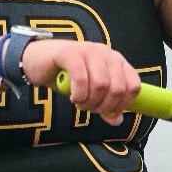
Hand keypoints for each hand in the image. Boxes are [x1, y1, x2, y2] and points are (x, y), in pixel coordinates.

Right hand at [22, 38, 138, 125]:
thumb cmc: (67, 76)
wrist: (38, 60)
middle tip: (90, 109)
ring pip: (100, 84)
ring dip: (90, 101)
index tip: (108, 113)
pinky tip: (73, 96)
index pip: (133, 85)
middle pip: (117, 88)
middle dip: (104, 106)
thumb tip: (116, 121)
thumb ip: (105, 104)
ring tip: (80, 103)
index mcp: (116, 60)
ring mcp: (88, 50)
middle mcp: (106, 53)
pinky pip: (81, 78)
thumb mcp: (91, 91)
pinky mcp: (70, 53)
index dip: (123, 104)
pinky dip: (78, 94)